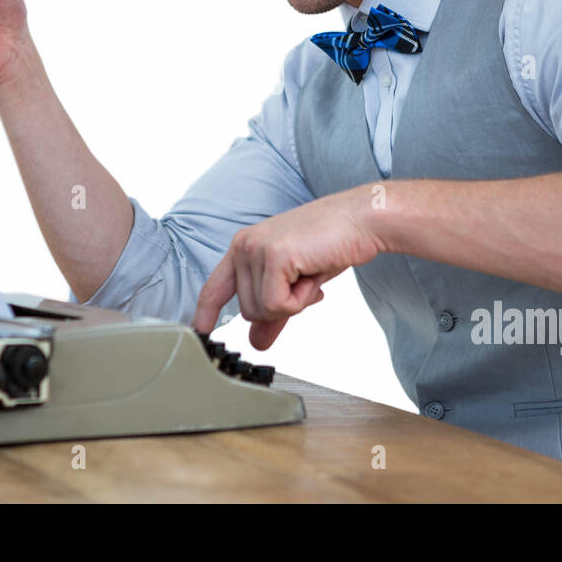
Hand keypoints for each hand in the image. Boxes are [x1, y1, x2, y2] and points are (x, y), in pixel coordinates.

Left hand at [191, 188, 381, 349]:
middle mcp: (244, 246)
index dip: (205, 312)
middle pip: (247, 310)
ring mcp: (256, 249)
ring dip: (294, 303)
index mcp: (244, 247)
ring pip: (262, 310)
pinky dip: (301, 300)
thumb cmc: (332, 243)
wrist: (361, 220)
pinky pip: (278, 305)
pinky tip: (312, 276)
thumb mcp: (296, 281)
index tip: (200, 331)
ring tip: (309, 274)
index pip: (215, 287)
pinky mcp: (274, 256)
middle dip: (281, 308)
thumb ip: (273, 310)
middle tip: (304, 283)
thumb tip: (257, 341)